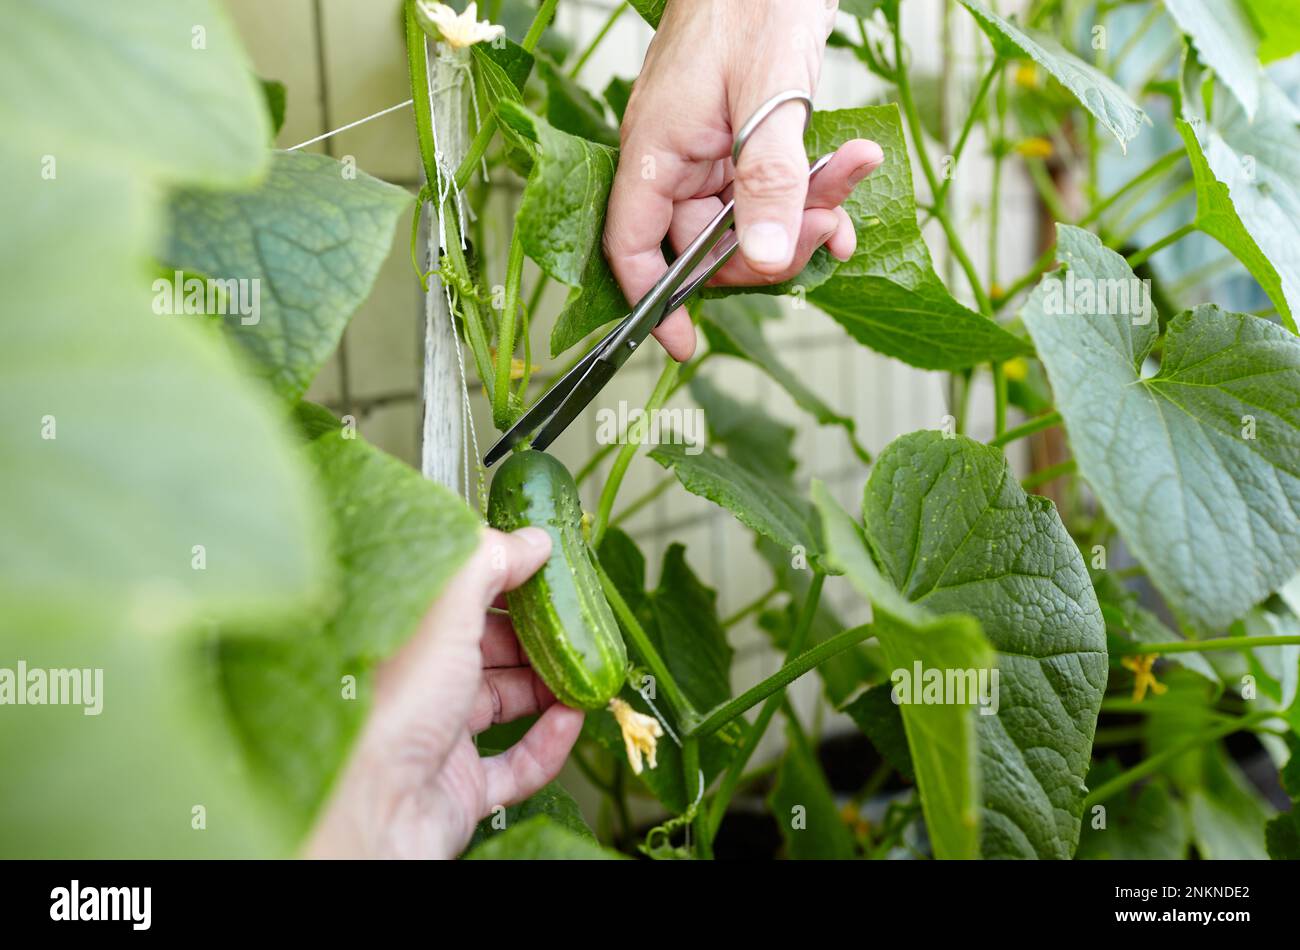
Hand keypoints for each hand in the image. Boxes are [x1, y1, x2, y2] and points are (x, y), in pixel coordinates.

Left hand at [305, 527, 583, 858]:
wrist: (370, 811)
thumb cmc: (389, 708)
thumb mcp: (445, 610)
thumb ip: (489, 563)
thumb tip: (532, 538)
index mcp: (404, 635)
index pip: (459, 594)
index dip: (505, 577)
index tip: (547, 565)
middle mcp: (417, 683)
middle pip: (488, 648)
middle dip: (537, 635)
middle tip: (574, 622)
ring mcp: (439, 737)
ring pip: (507, 701)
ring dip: (550, 686)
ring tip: (583, 672)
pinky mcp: (460, 786)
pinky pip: (516, 763)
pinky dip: (549, 743)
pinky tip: (569, 721)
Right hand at [604, 0, 883, 360]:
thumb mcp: (768, 96)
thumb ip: (768, 181)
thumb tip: (761, 258)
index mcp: (656, 152)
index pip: (634, 246)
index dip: (655, 302)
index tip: (684, 343)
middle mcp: (678, 159)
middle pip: (708, 244)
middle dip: (772, 246)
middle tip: (826, 226)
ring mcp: (712, 149)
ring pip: (751, 217)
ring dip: (807, 210)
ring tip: (853, 175)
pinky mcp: (747, 137)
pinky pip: (774, 187)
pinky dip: (814, 188)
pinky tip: (853, 170)